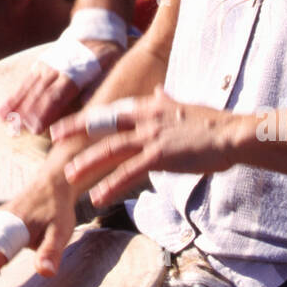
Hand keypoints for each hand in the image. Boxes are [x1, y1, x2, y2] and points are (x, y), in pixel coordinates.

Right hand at [0, 39, 123, 133]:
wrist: (94, 30)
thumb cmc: (106, 55)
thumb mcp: (111, 67)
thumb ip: (98, 84)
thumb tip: (89, 103)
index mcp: (75, 72)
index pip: (57, 95)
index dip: (46, 112)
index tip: (37, 128)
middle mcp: (57, 69)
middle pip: (40, 93)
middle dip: (28, 113)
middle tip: (18, 130)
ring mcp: (46, 66)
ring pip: (29, 88)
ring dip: (17, 105)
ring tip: (6, 121)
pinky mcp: (40, 66)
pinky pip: (25, 82)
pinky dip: (14, 97)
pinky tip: (4, 111)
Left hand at [52, 86, 244, 207]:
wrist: (233, 134)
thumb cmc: (212, 123)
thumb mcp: (183, 106)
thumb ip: (165, 100)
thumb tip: (157, 90)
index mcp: (150, 107)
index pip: (111, 111)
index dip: (88, 117)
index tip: (69, 122)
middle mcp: (146, 118)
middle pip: (104, 124)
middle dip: (77, 131)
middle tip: (54, 138)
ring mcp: (151, 136)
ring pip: (111, 150)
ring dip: (88, 163)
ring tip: (69, 175)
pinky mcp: (160, 156)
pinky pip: (129, 172)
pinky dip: (111, 185)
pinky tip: (98, 196)